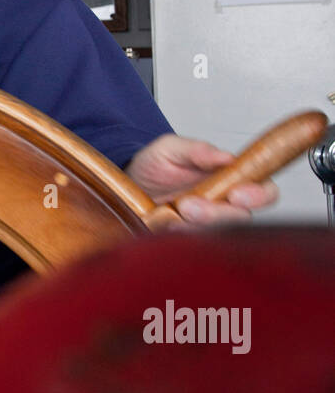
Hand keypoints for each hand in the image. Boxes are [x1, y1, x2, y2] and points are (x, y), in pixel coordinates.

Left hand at [124, 134, 278, 226]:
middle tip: (189, 204)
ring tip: (175, 212)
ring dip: (197, 225)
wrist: (129, 183)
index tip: (237, 194)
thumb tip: (225, 157)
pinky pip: (192, 244)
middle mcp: (224, 203)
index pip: (263, 190)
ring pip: (218, 233)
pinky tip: (166, 224)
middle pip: (241, 217)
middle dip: (218, 213)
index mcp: (230, 178)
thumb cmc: (155, 164)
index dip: (259, 195)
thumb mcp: (169, 148)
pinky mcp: (187, 237)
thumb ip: (196, 150)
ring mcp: (206, 223)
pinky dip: (179, 235)